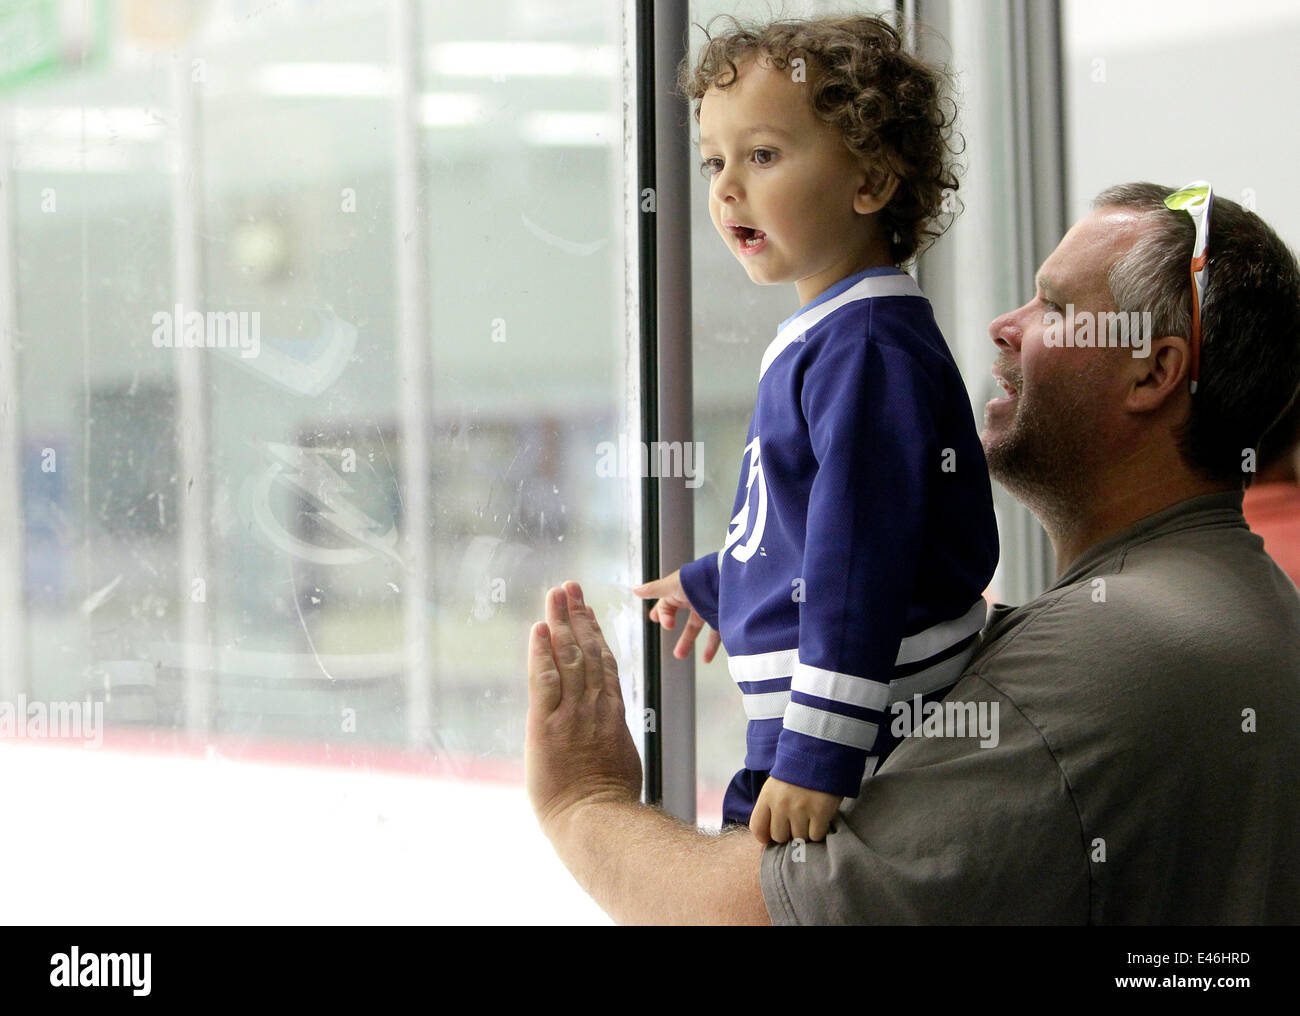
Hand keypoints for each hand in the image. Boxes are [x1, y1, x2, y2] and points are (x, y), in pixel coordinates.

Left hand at [525, 581, 642, 840]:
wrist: (597, 821)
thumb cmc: (611, 804)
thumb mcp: (620, 762)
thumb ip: (611, 741)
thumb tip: (608, 739)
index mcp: (612, 714)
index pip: (604, 663)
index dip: (595, 634)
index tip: (588, 611)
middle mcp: (594, 705)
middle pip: (586, 650)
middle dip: (577, 615)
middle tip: (569, 587)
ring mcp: (572, 712)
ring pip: (567, 657)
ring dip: (560, 622)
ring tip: (555, 594)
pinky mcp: (547, 724)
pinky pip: (544, 680)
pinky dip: (542, 652)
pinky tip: (539, 628)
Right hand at [633, 569, 721, 661]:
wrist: (725, 580)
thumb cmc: (697, 579)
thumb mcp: (671, 586)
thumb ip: (654, 590)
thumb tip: (635, 590)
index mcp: (681, 590)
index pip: (667, 604)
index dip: (663, 615)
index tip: (667, 624)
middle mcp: (695, 599)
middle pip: (682, 616)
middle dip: (674, 626)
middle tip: (669, 633)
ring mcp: (709, 608)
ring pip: (696, 627)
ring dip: (687, 641)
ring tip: (679, 655)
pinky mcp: (722, 617)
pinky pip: (715, 635)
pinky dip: (710, 647)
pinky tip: (706, 659)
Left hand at [749, 777, 841, 844]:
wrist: (821, 752)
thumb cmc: (798, 771)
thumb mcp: (776, 784)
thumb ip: (771, 806)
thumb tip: (769, 835)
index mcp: (767, 796)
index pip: (757, 827)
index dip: (764, 837)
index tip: (772, 837)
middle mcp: (781, 804)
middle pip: (779, 837)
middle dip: (788, 834)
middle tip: (796, 823)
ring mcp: (800, 809)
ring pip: (799, 838)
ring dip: (805, 833)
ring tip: (810, 819)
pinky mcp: (820, 812)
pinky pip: (816, 835)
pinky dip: (819, 831)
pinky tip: (820, 819)